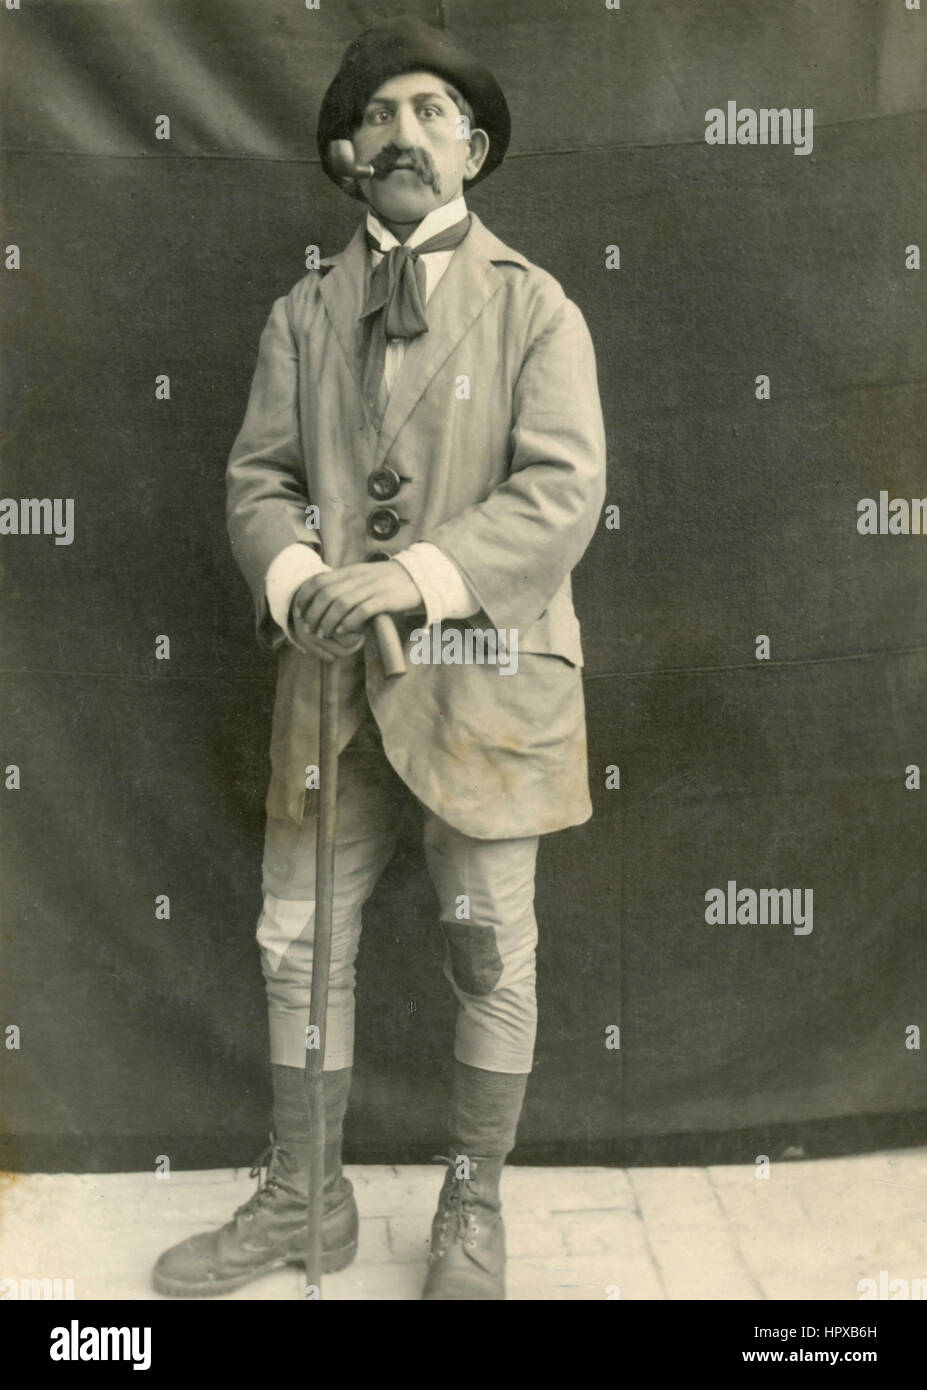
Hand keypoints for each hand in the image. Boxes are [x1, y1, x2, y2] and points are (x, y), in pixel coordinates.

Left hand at [290, 561, 422, 656]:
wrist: (421, 577)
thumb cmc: (389, 582)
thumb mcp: (365, 576)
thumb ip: (347, 584)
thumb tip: (324, 598)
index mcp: (352, 571)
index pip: (320, 580)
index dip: (305, 596)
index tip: (300, 611)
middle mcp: (359, 578)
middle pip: (327, 594)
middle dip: (314, 613)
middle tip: (310, 629)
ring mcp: (373, 588)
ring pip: (341, 603)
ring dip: (328, 621)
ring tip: (324, 633)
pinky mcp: (386, 599)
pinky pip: (362, 611)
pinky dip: (349, 622)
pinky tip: (344, 631)